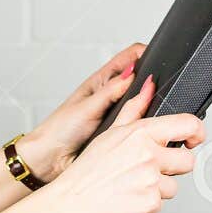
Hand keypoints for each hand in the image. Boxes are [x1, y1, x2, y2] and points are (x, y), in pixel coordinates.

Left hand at [17, 43, 146, 182]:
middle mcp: (111, 94)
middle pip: (141, 79)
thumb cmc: (60, 129)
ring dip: (149, 104)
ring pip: (142, 102)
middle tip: (158, 89)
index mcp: (102, 80)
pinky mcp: (120, 131)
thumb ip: (111, 90)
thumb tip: (133, 73)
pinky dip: (145, 123)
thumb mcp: (87, 106)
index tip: (160, 60)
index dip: (146, 53)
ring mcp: (117, 113)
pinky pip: (139, 123)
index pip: (131, 56)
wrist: (51, 159)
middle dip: (153, 80)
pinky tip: (146, 127)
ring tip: (152, 108)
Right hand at [42, 73, 202, 212]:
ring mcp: (151, 180)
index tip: (193, 139)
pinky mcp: (150, 203)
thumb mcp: (110, 132)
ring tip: (131, 186)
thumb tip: (149, 84)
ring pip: (173, 186)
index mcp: (141, 133)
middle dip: (174, 167)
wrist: (71, 202)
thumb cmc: (87, 170)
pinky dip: (146, 205)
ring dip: (157, 189)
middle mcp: (149, 154)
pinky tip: (128, 199)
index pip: (188, 125)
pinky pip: (160, 204)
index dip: (197, 133)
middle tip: (150, 169)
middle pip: (188, 161)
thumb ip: (134, 108)